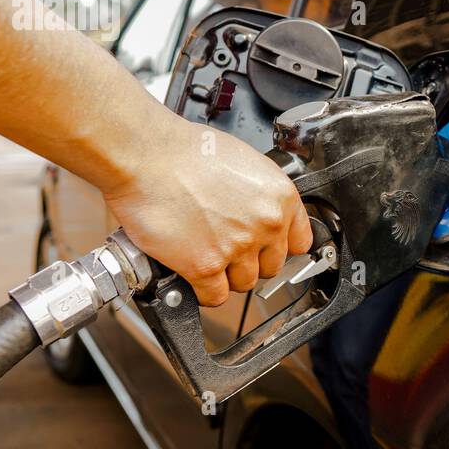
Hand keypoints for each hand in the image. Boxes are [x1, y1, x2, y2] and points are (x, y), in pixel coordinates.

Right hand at [102, 119, 312, 306]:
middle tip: (226, 247)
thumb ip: (260, 197)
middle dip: (249, 261)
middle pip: (271, 266)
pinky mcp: (206, 266)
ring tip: (204, 252)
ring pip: (244, 283)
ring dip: (225, 275)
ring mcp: (238, 247)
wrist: (148, 155)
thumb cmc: (186, 152)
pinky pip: (215, 296)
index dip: (278, 247)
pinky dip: (202, 290)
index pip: (300, 242)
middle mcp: (266, 224)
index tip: (267, 249)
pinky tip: (192, 271)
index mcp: (281, 197)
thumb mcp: (245, 163)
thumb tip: (260, 216)